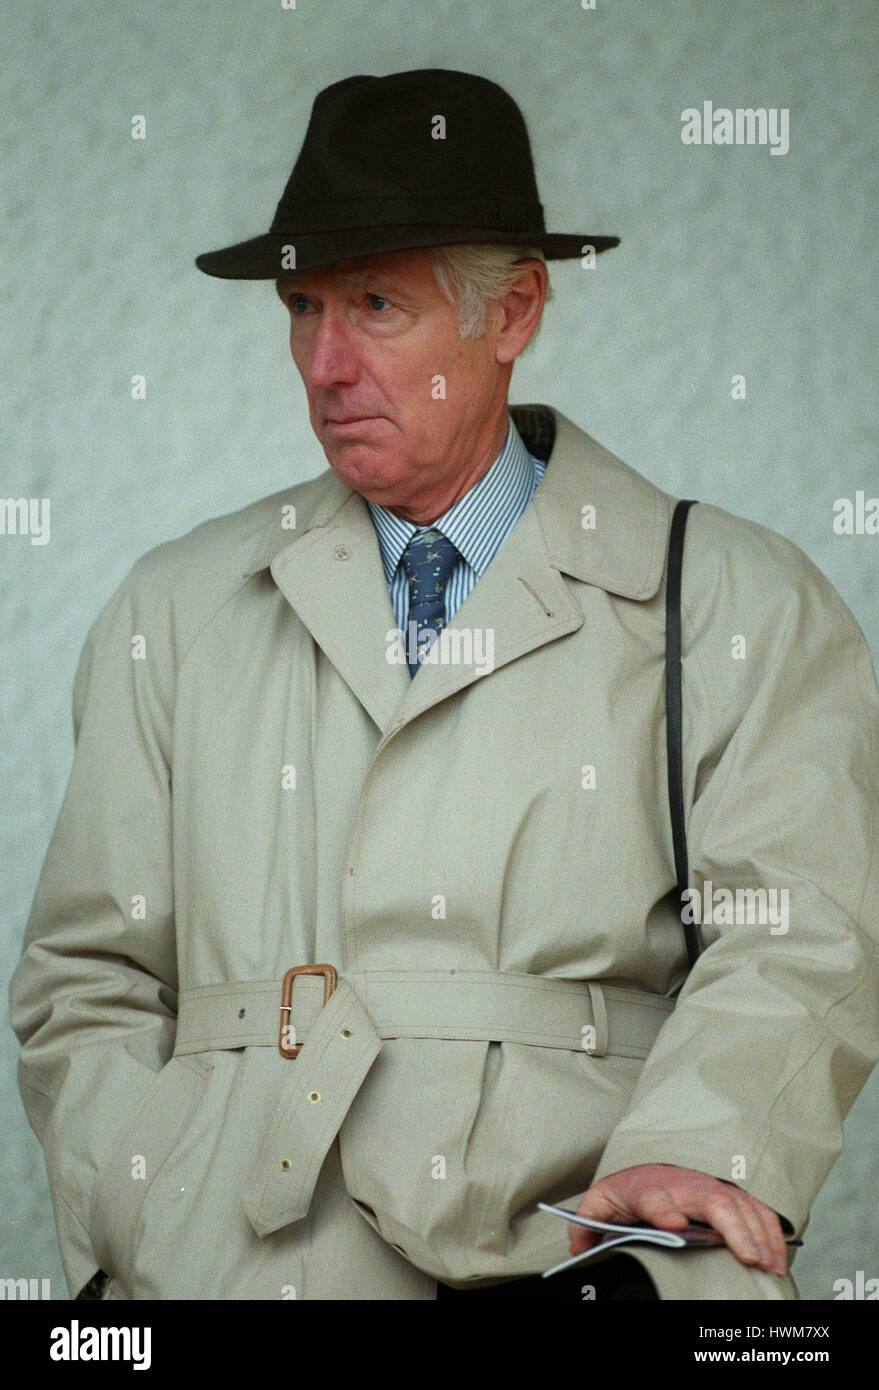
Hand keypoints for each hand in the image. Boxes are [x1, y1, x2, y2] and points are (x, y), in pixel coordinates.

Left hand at [570, 1164, 788, 1275]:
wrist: (651, 1159)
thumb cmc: (630, 1187)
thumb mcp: (602, 1200)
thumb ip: (587, 1223)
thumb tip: (578, 1248)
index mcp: (649, 1189)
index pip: (655, 1198)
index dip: (664, 1211)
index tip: (675, 1225)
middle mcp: (685, 1185)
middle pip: (712, 1202)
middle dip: (733, 1228)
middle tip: (748, 1258)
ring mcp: (711, 1186)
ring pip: (741, 1206)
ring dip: (758, 1234)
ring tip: (767, 1264)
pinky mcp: (730, 1192)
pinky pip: (757, 1209)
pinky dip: (771, 1232)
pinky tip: (778, 1258)